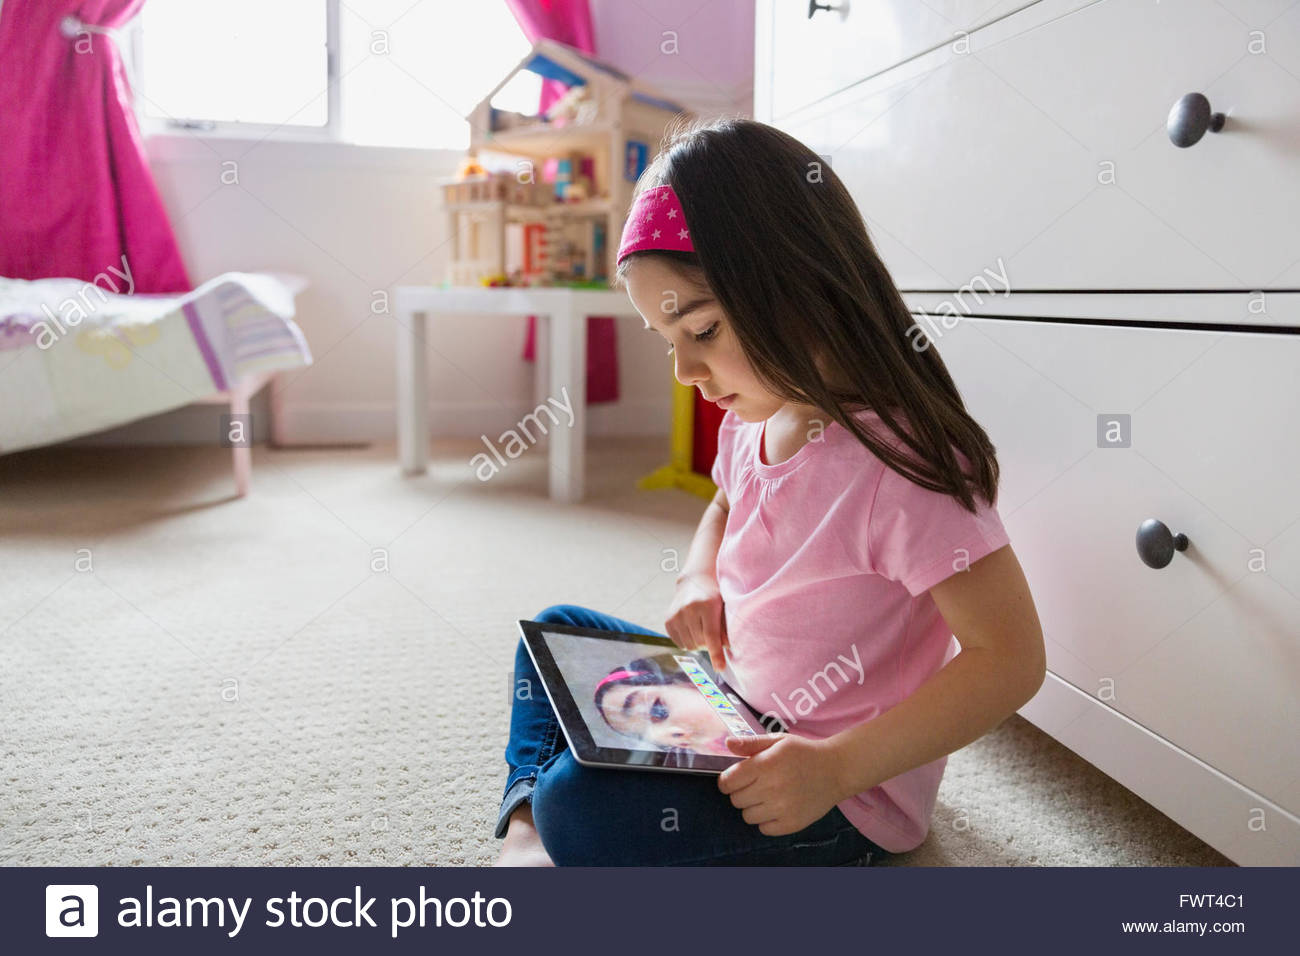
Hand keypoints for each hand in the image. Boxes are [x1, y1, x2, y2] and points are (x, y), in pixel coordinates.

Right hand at [665, 571, 729, 667]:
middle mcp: (689, 609)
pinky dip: (688, 641)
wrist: (694, 582)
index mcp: (706, 605)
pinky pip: (680, 643)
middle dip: (708, 644)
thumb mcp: (724, 608)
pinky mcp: (668, 620)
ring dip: (698, 644)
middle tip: (712, 634)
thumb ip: (726, 629)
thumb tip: (728, 650)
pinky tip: (692, 629)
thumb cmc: (715, 597)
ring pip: (689, 646)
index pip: (711, 636)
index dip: (716, 654)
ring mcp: (676, 615)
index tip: (720, 668)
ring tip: (702, 630)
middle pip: (701, 643)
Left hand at [717, 734, 842, 835]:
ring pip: (747, 816)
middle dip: (741, 792)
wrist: (836, 770)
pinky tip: (777, 807)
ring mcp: (782, 808)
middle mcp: (772, 788)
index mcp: (765, 765)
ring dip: (753, 807)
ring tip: (768, 796)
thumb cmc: (804, 753)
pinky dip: (766, 821)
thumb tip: (727, 743)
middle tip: (756, 784)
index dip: (728, 780)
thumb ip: (750, 743)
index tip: (736, 778)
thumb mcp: (778, 741)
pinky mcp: (791, 824)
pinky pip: (764, 829)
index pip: (727, 782)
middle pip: (735, 800)